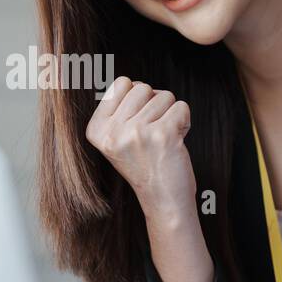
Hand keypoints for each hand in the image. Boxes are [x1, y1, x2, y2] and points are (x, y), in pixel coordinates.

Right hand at [85, 76, 195, 214]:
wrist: (163, 199)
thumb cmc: (144, 164)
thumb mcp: (117, 139)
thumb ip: (119, 110)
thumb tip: (129, 82)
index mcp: (96, 130)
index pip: (121, 83)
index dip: (137, 98)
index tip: (137, 122)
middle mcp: (113, 132)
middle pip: (142, 86)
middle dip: (154, 104)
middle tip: (153, 132)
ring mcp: (136, 133)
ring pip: (163, 95)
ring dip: (170, 114)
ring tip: (163, 138)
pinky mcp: (162, 135)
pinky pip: (181, 106)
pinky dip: (184, 121)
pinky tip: (176, 141)